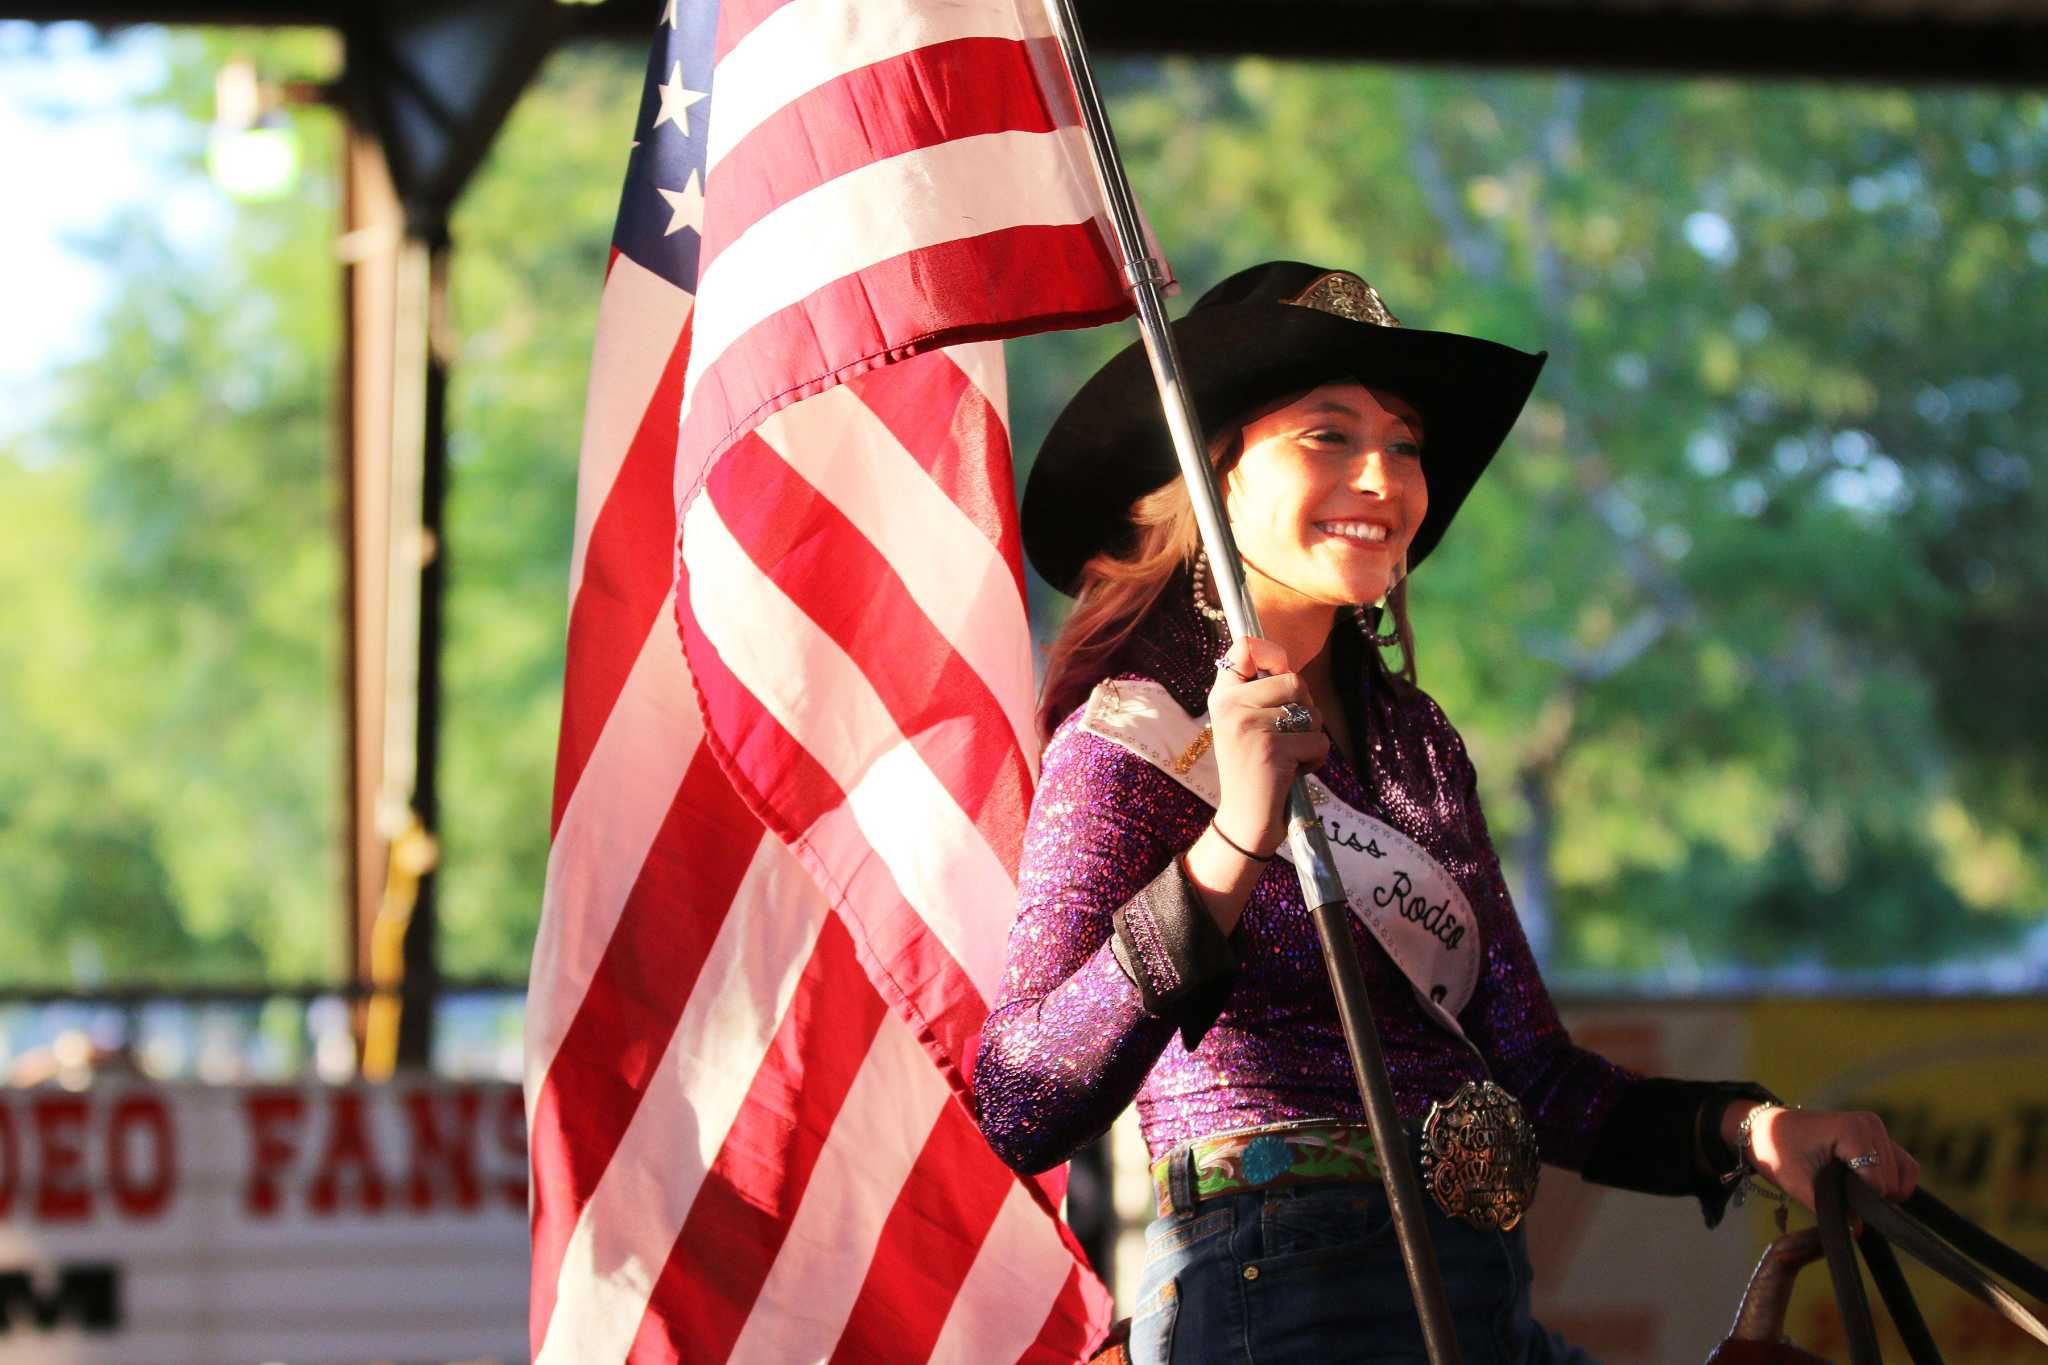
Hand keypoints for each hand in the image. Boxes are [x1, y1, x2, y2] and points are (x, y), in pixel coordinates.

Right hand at [1206, 637, 1330, 855]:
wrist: (1244, 821)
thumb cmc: (1253, 770)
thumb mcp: (1244, 725)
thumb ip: (1259, 694)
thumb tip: (1286, 663)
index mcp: (1222, 697)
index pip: (1245, 647)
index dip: (1272, 653)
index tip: (1279, 668)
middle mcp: (1230, 706)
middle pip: (1294, 680)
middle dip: (1305, 710)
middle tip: (1286, 737)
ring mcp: (1250, 726)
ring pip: (1310, 712)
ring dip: (1310, 738)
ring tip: (1287, 757)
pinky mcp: (1272, 748)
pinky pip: (1319, 741)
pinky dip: (1316, 759)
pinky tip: (1293, 772)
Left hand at [1735, 1103, 1920, 1210]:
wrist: (1767, 1129)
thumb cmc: (1778, 1151)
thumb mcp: (1797, 1183)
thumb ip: (1829, 1208)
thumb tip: (1858, 1230)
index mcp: (1853, 1129)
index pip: (1877, 1183)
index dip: (1858, 1201)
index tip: (1832, 1198)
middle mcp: (1871, 1125)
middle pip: (1890, 1182)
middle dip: (1866, 1196)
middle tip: (1833, 1191)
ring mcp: (1876, 1129)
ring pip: (1900, 1176)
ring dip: (1878, 1191)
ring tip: (1846, 1188)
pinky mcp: (1878, 1137)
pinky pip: (1902, 1166)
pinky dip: (1891, 1183)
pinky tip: (1868, 1191)